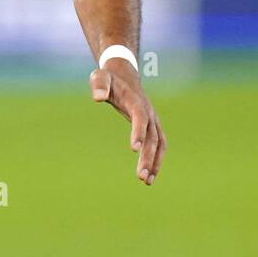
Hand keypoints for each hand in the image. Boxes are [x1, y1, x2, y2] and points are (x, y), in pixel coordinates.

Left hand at [89, 60, 165, 185]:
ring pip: (159, 144)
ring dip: (155, 162)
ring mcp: (153, 120)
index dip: (138, 132)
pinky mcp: (152, 127)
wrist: (124, 75)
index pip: (140, 118)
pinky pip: (159, 145)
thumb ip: (99, 85)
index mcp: (136, 102)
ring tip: (147, 182)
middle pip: (152, 137)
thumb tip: (98, 97)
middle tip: (141, 177)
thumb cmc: (108, 78)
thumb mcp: (100, 77)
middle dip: (148, 157)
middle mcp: (149, 113)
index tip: (134, 149)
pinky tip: (150, 176)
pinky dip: (156, 160)